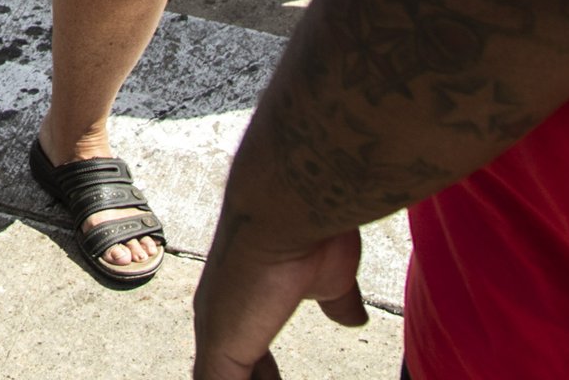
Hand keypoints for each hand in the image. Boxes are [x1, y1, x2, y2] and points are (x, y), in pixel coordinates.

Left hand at [190, 221, 368, 379]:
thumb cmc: (313, 229)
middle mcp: (218, 320)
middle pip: (226, 377)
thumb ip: (335, 301)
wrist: (292, 206)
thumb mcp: (331, 279)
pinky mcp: (220, 350)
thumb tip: (352, 318)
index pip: (246, 363)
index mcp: (240, 306)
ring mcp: (215, 336)